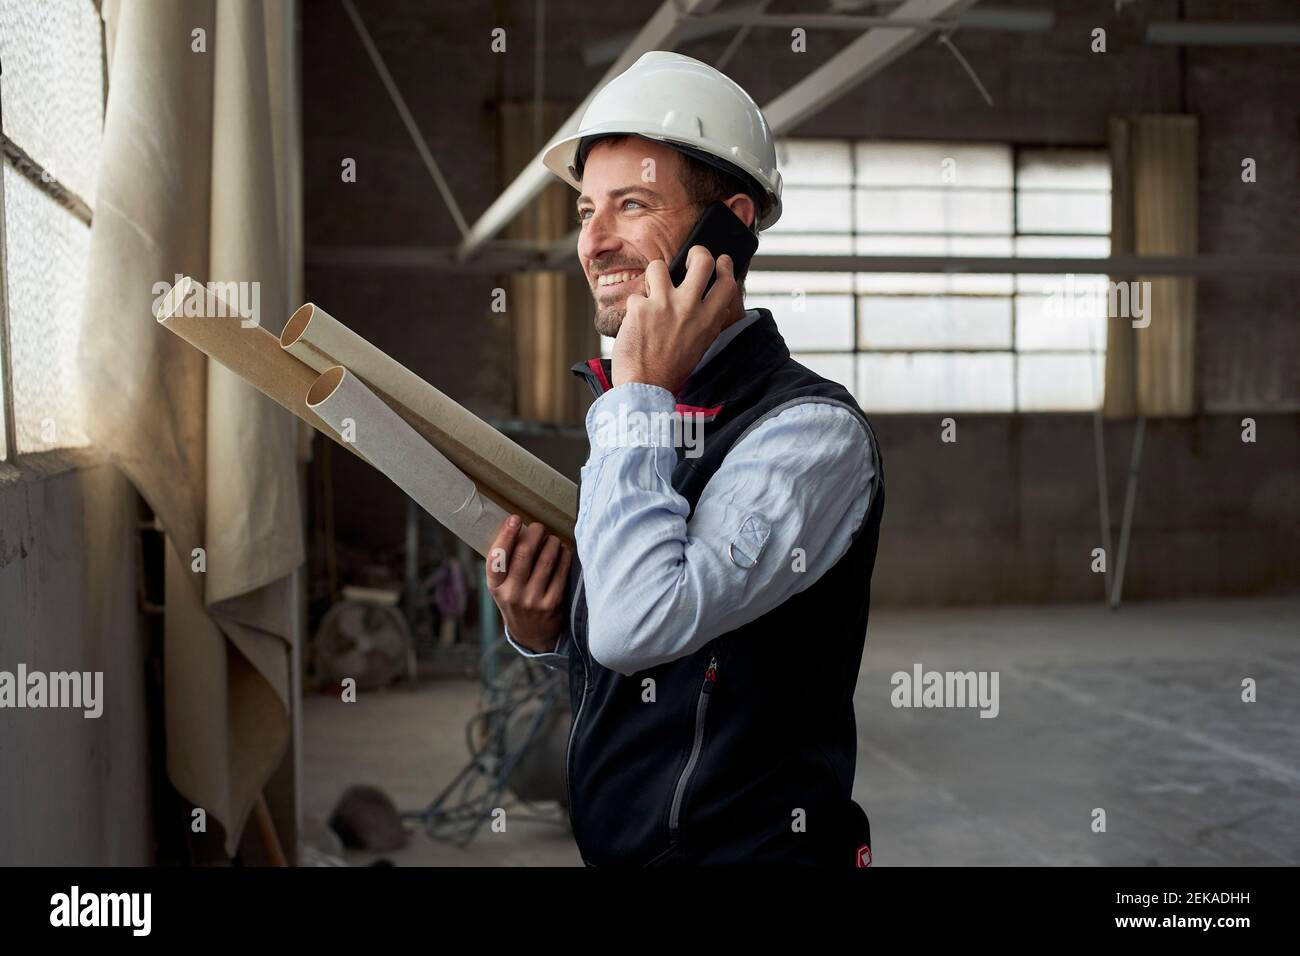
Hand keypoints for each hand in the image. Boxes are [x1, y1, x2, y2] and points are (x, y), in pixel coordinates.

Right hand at [485, 515, 571, 652]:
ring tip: (552, 538)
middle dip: (534, 533)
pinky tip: (563, 550)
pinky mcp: (552, 603)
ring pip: (546, 560)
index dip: (505, 535)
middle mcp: (512, 594)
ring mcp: (533, 600)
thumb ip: (505, 563)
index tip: (514, 519)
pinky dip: (564, 556)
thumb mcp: (502, 587)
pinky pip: (561, 571)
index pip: (496, 558)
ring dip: (551, 542)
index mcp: (495, 587)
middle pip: (524, 554)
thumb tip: (518, 527)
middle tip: (539, 527)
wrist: (531, 634)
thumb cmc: (515, 600)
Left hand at [611, 246, 736, 391]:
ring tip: (652, 292)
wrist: (646, 386)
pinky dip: (635, 308)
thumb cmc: (671, 369)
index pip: (727, 283)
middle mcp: (690, 308)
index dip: (725, 267)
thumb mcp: (701, 345)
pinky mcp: (640, 308)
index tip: (721, 261)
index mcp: (708, 320)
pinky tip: (636, 324)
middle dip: (696, 252)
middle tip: (689, 258)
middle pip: (702, 260)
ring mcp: (664, 305)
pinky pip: (636, 295)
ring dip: (654, 277)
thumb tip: (714, 303)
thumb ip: (707, 321)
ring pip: (658, 266)